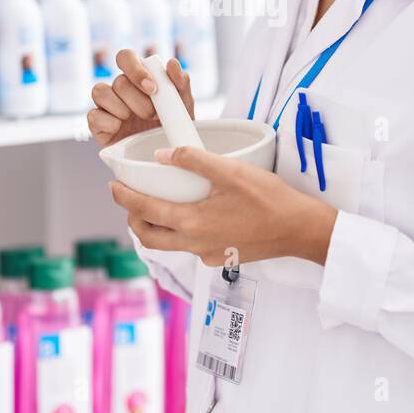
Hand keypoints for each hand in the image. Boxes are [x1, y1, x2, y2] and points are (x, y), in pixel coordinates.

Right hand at [87, 50, 193, 147]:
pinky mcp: (97, 124)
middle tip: (153, 115)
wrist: (166, 152)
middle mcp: (119, 87)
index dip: (136, 69)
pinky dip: (109, 123)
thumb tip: (172, 63)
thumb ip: (181, 82)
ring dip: (121, 109)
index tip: (152, 88)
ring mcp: (106, 105)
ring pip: (99, 92)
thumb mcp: (183, 103)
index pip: (125, 57)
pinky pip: (93, 115)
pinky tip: (121, 129)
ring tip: (137, 122)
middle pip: (119, 81)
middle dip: (139, 101)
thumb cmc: (173, 122)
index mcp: (137, 76)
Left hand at [109, 145, 338, 266]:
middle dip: (133, 219)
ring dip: (155, 228)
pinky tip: (191, 217)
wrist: (300, 229)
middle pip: (150, 238)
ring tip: (154, 208)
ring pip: (169, 245)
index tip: (112, 186)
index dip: (124, 199)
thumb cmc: (270, 200)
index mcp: (192, 223)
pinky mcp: (223, 257)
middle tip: (128, 200)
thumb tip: (163, 155)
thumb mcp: (231, 171)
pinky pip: (191, 247)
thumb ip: (194, 161)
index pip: (144, 212)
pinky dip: (180, 233)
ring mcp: (209, 254)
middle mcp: (196, 244)